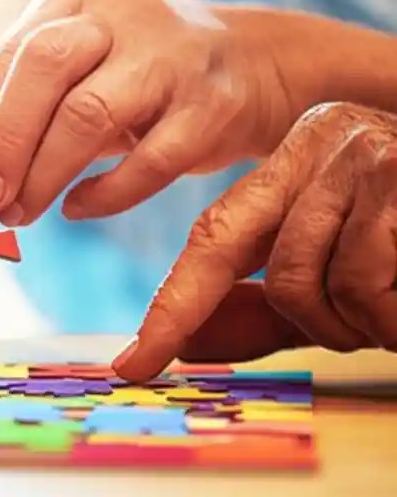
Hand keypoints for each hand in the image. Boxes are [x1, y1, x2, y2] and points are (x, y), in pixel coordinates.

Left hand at [0, 0, 292, 225]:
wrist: (255, 65)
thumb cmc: (134, 76)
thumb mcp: (78, 70)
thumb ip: (17, 113)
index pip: (8, 57)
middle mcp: (122, 11)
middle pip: (43, 68)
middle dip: (3, 141)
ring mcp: (174, 54)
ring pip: (90, 114)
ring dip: (44, 174)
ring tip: (18, 212)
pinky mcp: (215, 104)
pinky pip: (151, 160)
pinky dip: (106, 193)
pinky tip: (77, 207)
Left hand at [113, 102, 396, 381]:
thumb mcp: (339, 279)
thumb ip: (260, 307)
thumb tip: (181, 344)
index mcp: (295, 157)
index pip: (213, 238)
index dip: (174, 307)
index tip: (133, 365)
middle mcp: (320, 136)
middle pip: (258, 261)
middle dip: (313, 317)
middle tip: (374, 320)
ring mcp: (365, 147)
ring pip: (307, 279)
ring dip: (362, 319)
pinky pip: (365, 278)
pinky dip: (395, 311)